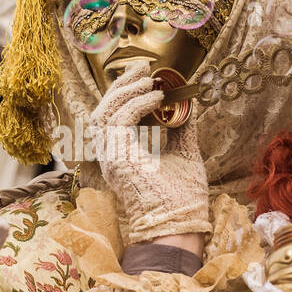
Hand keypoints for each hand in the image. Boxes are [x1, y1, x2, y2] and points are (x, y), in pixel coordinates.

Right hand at [88, 61, 210, 245]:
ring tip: (150, 79)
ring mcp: (111, 157)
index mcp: (123, 156)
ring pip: (104, 112)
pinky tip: (157, 97)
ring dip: (126, 91)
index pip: (113, 116)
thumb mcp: (185, 152)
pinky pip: (119, 119)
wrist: (181, 224)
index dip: (126, 92)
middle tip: (144, 66)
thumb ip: (182, 128)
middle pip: (103, 110)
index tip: (147, 75)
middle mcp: (111, 156)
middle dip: (122, 84)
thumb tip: (188, 101)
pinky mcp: (117, 157)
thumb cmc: (183, 198)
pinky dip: (136, 103)